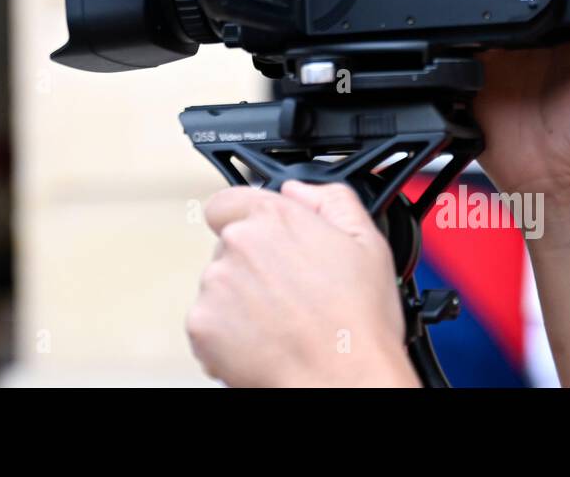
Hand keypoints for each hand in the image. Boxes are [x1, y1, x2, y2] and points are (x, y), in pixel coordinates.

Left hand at [186, 181, 419, 387]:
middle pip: (227, 247)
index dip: (244, 221)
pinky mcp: (201, 323)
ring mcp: (215, 284)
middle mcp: (238, 244)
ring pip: (217, 286)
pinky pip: (207, 323)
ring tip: (279, 324)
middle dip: (250, 267)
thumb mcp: (367, 244)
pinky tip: (261, 343)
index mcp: (273, 218)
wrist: (342, 380)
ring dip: (238, 301)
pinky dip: (226, 335)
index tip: (261, 243)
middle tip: (285, 294)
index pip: (228, 202)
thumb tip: (298, 189)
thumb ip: (330, 200)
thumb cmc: (357, 323)